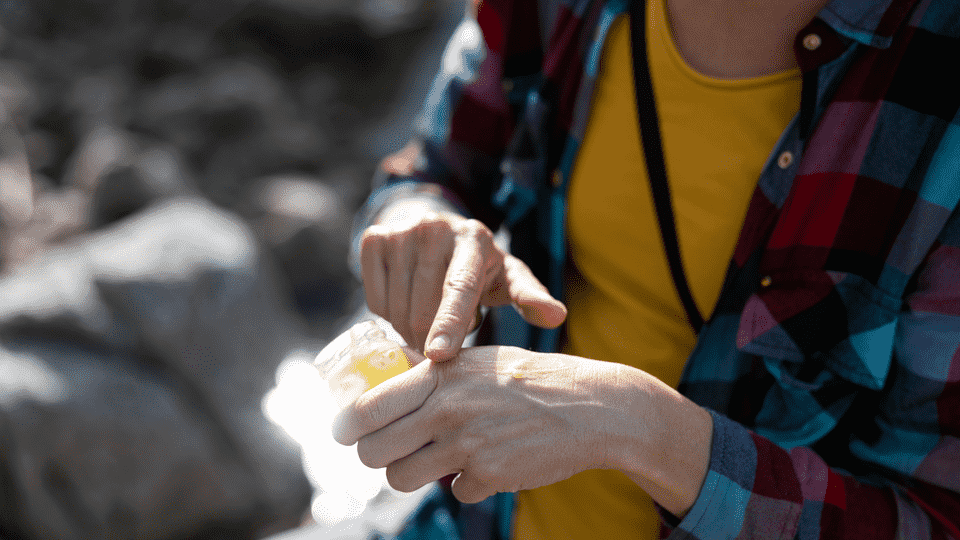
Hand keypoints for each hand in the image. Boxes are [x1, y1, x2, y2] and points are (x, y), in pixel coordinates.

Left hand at [332, 346, 615, 502]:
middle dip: (376, 457)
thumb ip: (432, 371)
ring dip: (413, 473)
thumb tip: (385, 374)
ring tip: (436, 459)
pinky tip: (490, 462)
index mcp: (439, 374)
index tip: (343, 433)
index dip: (346, 426)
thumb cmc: (529, 380)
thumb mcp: (476, 361)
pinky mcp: (489, 476)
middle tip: (390, 452)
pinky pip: (454, 491)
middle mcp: (447, 408)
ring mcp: (467, 444)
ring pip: (401, 478)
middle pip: (374, 452)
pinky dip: (467, 483)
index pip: (367, 408)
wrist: (589, 407)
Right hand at [360, 206, 566, 359]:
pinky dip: (388, 313)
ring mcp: (401, 230)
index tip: (438, 355)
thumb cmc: (480, 267)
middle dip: (430, 340)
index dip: (450, 323)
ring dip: (410, 329)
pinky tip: (406, 302)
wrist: (437, 230)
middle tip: (442, 348)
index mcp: (474, 238)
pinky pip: (375, 299)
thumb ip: (530, 297)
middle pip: (423, 307)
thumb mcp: (508, 278)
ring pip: (396, 307)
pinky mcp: (373, 237)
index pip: (460, 288)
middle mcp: (435, 228)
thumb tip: (557, 316)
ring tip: (429, 319)